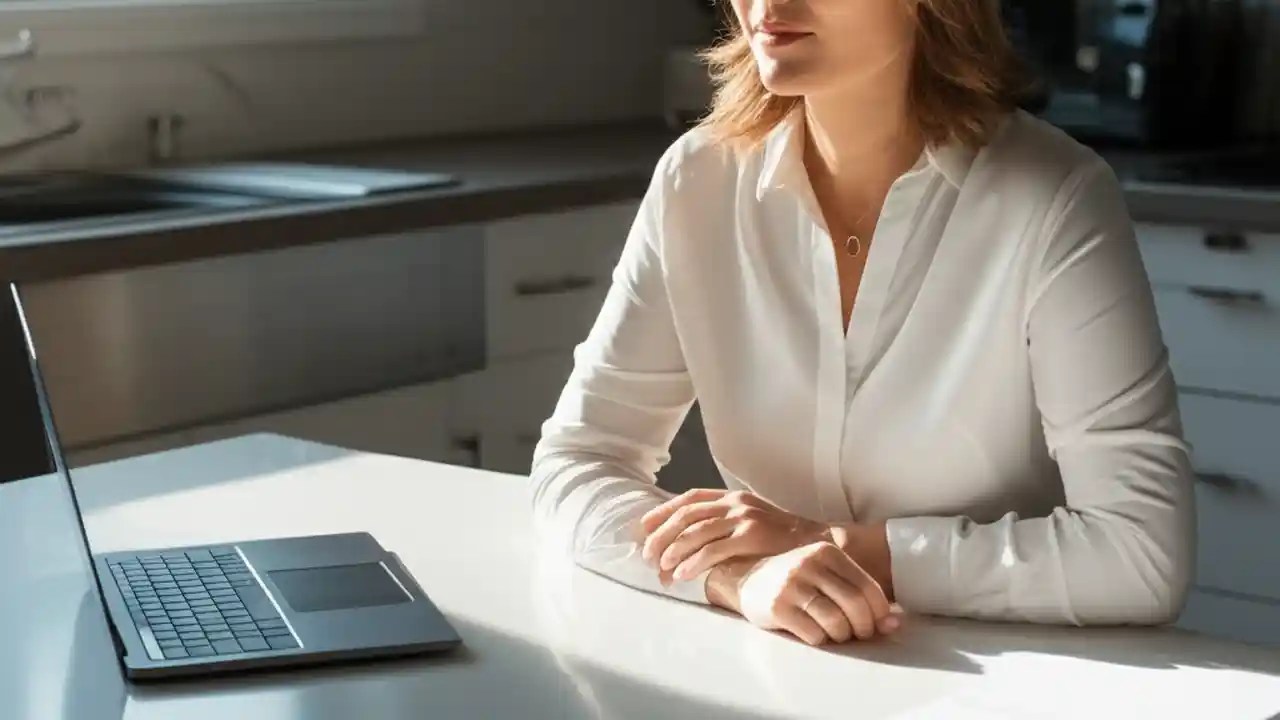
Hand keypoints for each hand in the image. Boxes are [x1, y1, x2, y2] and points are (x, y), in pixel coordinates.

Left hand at [641, 489, 826, 584]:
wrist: (818, 544)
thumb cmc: (779, 539)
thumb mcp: (750, 520)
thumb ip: (724, 523)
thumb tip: (687, 538)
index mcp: (731, 497)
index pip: (688, 499)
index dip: (662, 512)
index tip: (643, 528)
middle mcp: (734, 503)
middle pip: (686, 515)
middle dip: (661, 535)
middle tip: (647, 556)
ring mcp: (743, 518)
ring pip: (696, 532)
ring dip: (674, 551)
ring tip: (661, 569)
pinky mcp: (752, 536)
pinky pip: (714, 549)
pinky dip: (694, 561)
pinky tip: (683, 573)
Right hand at [706, 542, 899, 644]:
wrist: (748, 580)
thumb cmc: (798, 582)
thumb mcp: (828, 578)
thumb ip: (860, 595)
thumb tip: (895, 624)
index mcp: (827, 552)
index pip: (868, 588)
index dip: (879, 613)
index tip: (876, 624)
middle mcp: (809, 563)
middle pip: (855, 605)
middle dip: (863, 628)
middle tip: (858, 634)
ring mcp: (791, 584)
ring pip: (836, 622)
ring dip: (842, 636)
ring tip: (836, 634)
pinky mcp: (777, 607)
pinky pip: (814, 634)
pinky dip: (821, 641)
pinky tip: (814, 634)